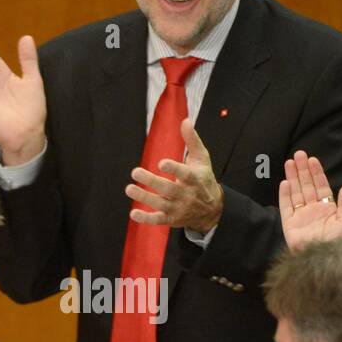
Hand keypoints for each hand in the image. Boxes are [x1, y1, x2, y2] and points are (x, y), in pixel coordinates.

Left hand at [126, 119, 223, 233]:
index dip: (173, 169)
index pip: (185, 174)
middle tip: (135, 172)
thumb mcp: (202, 159)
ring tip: (129, 189)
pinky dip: (146, 219)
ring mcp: (178, 208)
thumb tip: (185, 120)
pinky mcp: (171, 219)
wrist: (212, 210)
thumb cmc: (204, 179)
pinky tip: (133, 213)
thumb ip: (192, 140)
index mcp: (194, 179)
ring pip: (160, 204)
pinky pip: (158, 220)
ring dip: (144, 197)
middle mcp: (186, 195)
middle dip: (152, 181)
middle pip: (168, 189)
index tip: (161, 163)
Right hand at [278, 150, 341, 249]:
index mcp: (327, 208)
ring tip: (289, 162)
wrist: (322, 261)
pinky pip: (286, 206)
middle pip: (307, 186)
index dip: (317, 173)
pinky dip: (285, 195)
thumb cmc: (336, 244)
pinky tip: (285, 183)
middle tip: (299, 155)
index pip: (321, 186)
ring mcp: (300, 216)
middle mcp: (312, 210)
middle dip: (303, 170)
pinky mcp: (289, 224)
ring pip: (296, 192)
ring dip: (293, 177)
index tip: (313, 160)